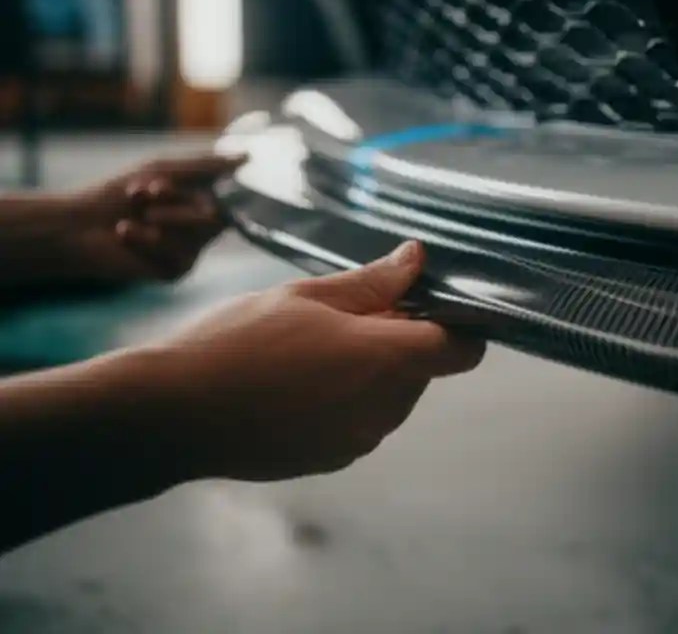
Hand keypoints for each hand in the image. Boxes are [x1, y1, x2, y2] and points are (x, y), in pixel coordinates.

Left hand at [67, 154, 244, 282]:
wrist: (76, 227)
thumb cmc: (114, 194)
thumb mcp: (160, 168)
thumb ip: (205, 164)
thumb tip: (247, 157)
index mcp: (199, 200)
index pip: (228, 196)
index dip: (214, 189)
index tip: (197, 181)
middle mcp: (199, 227)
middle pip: (213, 215)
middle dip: (175, 201)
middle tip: (145, 193)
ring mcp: (190, 250)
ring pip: (196, 235)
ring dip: (159, 220)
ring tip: (129, 218)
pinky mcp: (176, 270)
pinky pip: (177, 255)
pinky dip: (147, 240)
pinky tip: (125, 234)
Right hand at [146, 241, 484, 480]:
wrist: (173, 415)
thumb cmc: (236, 344)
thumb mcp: (305, 296)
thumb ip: (372, 282)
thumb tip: (417, 259)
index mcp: (386, 360)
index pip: (462, 350)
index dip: (458, 326)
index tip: (430, 306)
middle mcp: (384, 408)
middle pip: (422, 369)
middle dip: (398, 340)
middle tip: (344, 316)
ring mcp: (359, 441)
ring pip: (391, 395)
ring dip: (370, 371)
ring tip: (308, 349)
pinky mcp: (333, 460)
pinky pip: (360, 420)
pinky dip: (344, 399)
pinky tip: (294, 384)